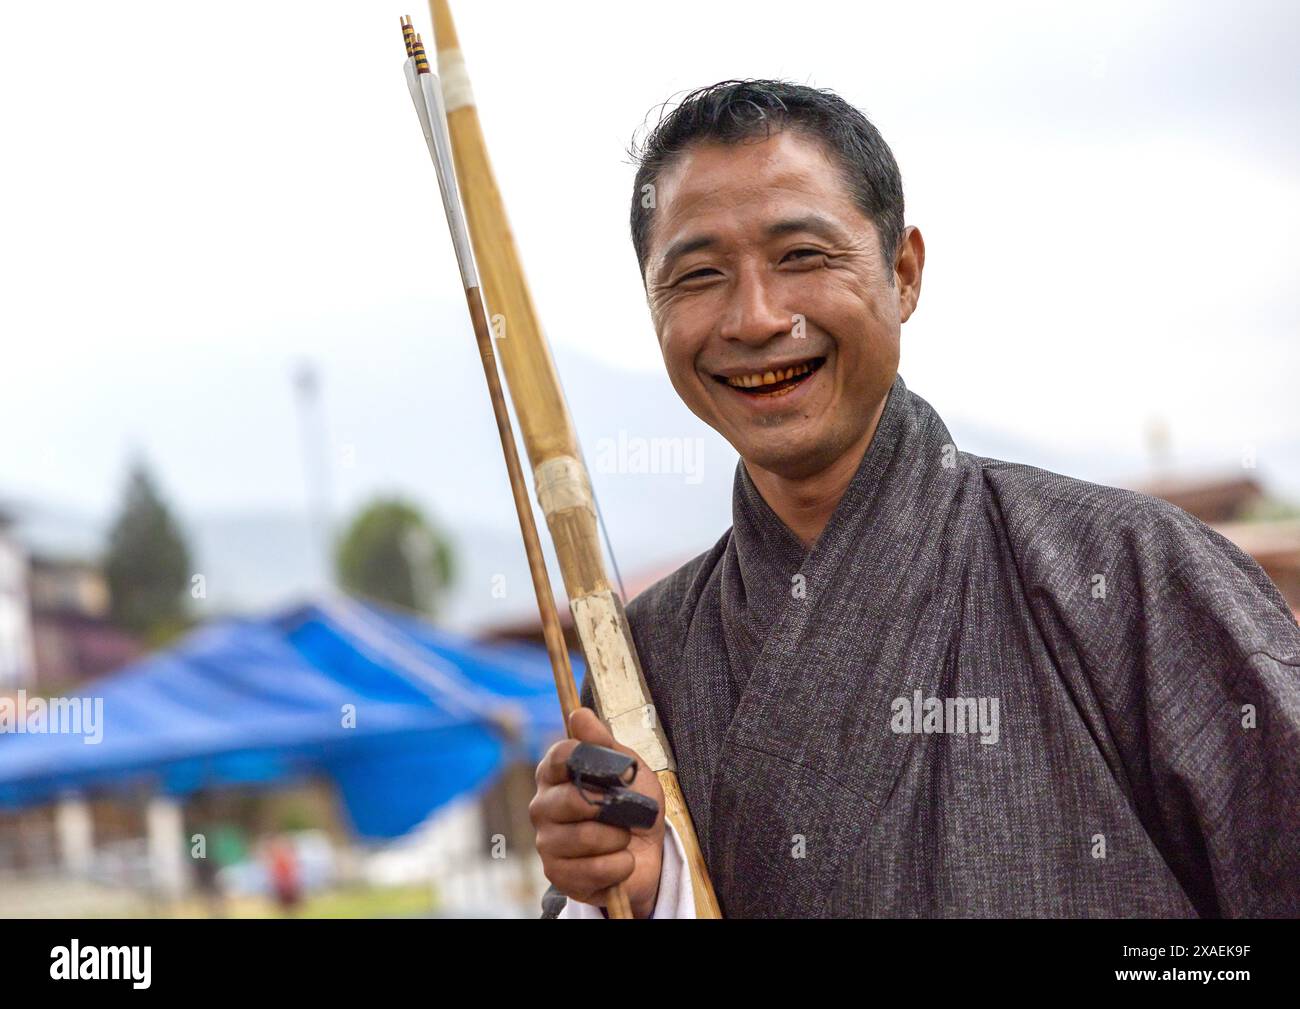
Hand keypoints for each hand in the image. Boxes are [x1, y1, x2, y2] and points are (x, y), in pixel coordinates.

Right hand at [530, 707, 665, 917]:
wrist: (647, 853)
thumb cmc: (632, 805)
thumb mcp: (627, 768)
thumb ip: (603, 743)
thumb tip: (579, 714)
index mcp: (555, 774)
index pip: (561, 756)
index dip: (590, 760)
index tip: (616, 771)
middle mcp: (542, 805)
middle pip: (572, 799)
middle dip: (612, 808)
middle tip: (625, 811)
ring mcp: (546, 842)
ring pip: (586, 837)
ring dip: (619, 839)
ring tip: (624, 838)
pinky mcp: (556, 874)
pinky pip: (593, 869)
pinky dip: (619, 866)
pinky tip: (621, 862)